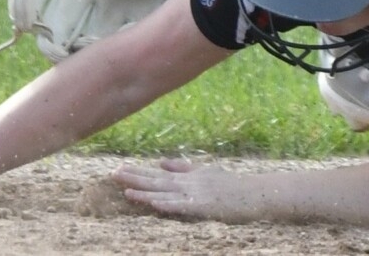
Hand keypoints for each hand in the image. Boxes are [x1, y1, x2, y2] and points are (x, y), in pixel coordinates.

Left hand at [110, 158, 256, 221]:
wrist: (256, 192)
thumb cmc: (232, 185)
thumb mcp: (206, 172)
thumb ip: (183, 168)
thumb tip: (160, 163)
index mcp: (187, 177)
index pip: (157, 174)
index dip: (138, 172)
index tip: (119, 168)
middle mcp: (189, 183)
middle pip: (157, 181)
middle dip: (135, 178)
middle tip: (113, 173)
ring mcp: (196, 194)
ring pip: (166, 193)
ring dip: (146, 192)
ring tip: (126, 190)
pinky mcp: (205, 206)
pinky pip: (183, 207)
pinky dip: (169, 204)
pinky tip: (155, 204)